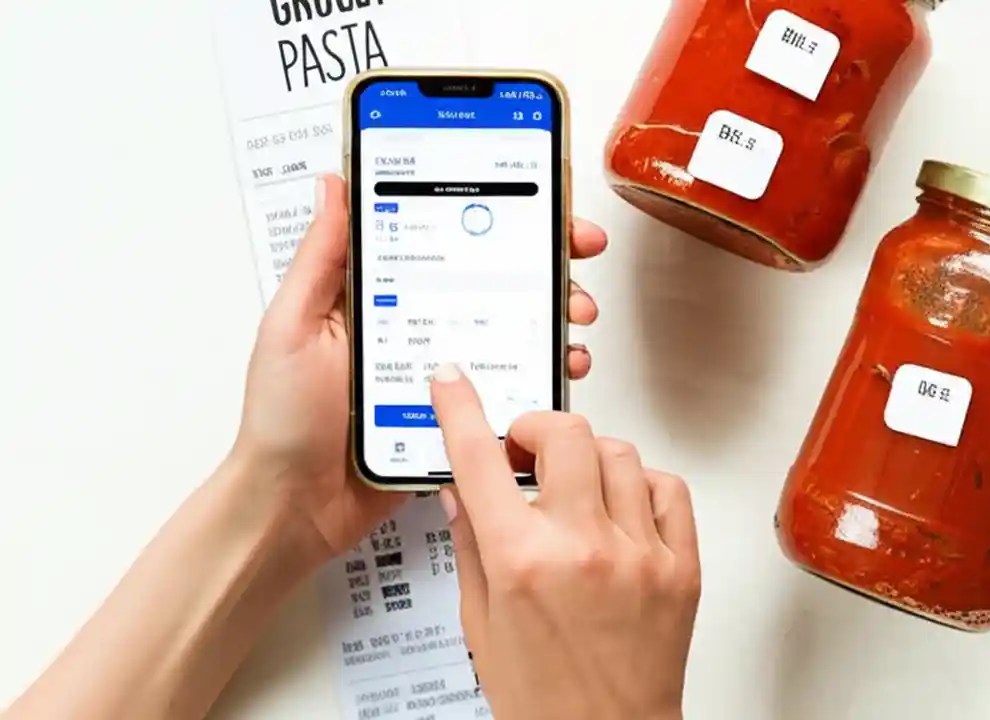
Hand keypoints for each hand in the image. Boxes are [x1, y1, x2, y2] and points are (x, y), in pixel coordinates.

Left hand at [230, 175, 608, 565]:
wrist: (294, 508)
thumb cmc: (282, 420)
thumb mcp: (293, 326)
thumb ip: (320, 260)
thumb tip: (334, 186)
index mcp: (383, 296)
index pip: (449, 240)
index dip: (497, 215)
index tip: (541, 201)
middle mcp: (420, 328)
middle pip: (495, 281)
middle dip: (547, 261)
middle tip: (577, 254)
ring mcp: (445, 373)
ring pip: (515, 333)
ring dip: (556, 317)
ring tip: (575, 318)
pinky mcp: (461, 417)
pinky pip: (511, 390)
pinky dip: (544, 376)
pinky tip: (562, 369)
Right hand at [430, 365, 701, 719]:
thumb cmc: (543, 699)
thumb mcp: (481, 624)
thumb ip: (472, 546)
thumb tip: (463, 488)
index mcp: (521, 562)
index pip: (481, 459)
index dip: (461, 409)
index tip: (453, 383)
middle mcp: (584, 548)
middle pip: (565, 432)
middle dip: (535, 429)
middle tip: (523, 452)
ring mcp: (640, 553)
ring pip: (619, 451)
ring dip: (588, 456)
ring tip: (574, 487)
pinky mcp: (681, 565)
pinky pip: (667, 488)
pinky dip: (641, 484)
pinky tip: (621, 508)